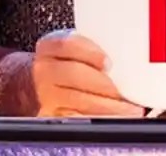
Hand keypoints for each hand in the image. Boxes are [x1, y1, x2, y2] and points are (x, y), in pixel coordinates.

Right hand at [0, 30, 141, 116]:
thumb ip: (93, 45)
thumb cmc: (64, 63)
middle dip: (105, 83)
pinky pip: (77, 119)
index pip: (67, 44)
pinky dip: (99, 120)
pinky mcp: (52, 116)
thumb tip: (128, 53)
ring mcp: (46, 96)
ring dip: (109, 106)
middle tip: (127, 89)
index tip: (109, 62)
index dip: (90, 52)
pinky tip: (115, 117)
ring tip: (131, 107)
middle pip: (75, 74)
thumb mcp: (72, 46)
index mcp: (49, 46)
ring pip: (79, 100)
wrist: (34, 85)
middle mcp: (44, 70)